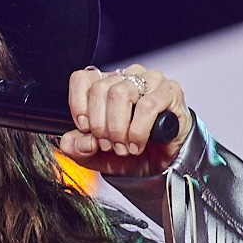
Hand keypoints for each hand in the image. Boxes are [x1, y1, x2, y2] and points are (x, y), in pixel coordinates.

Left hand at [56, 63, 192, 177]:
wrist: (163, 164)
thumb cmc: (131, 152)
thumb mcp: (96, 155)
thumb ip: (78, 149)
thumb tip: (72, 141)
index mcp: (106, 86)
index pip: (82, 79)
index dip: (78, 105)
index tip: (85, 128)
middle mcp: (127, 78)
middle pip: (100, 89)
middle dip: (100, 125)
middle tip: (108, 145)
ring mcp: (150, 81)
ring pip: (121, 93)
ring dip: (118, 128)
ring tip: (123, 147)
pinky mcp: (170, 92)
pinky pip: (148, 104)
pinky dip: (138, 130)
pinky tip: (137, 144)